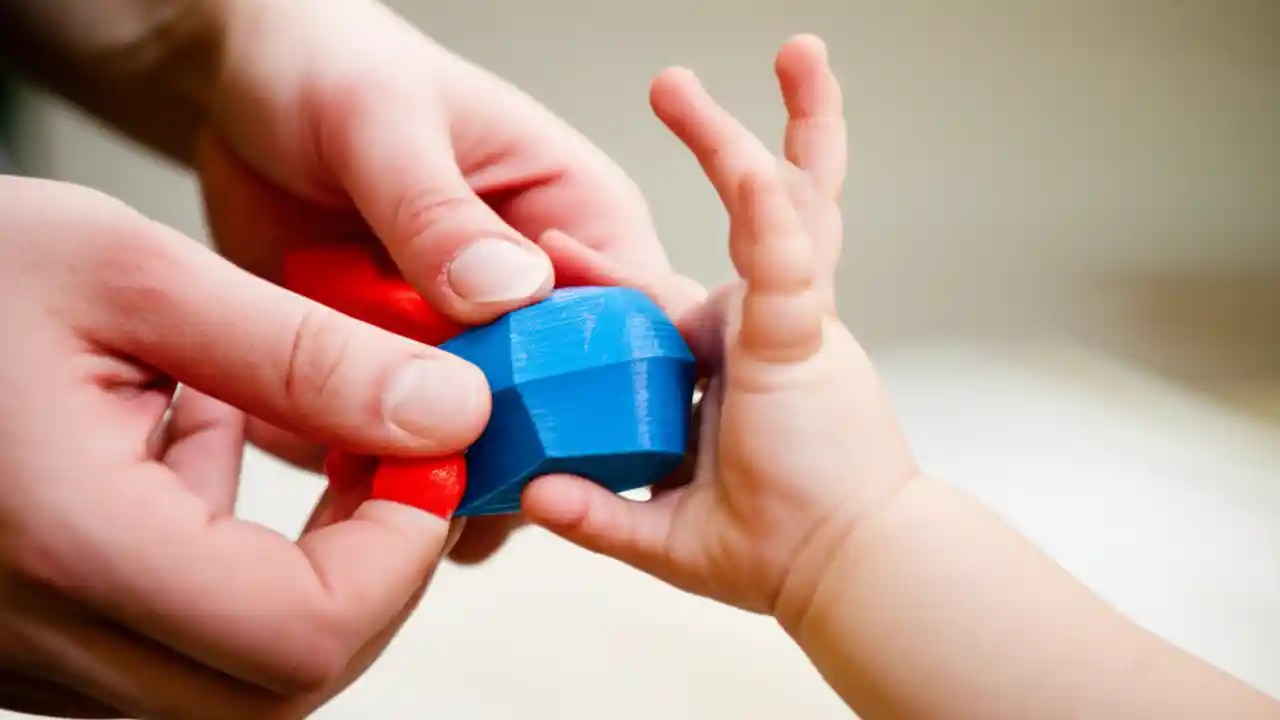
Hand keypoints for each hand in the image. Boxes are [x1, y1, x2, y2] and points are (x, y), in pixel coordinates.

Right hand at [0, 177, 487, 717]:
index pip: (303, 633)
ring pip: (231, 681)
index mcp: (69, 542)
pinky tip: (190, 454)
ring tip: (273, 435)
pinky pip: (167, 652)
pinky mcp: (23, 643)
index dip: (403, 553)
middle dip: (372, 573)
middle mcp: (38, 633)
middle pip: (282, 684)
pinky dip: (228, 572)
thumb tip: (452, 417)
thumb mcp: (136, 274)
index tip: (431, 455)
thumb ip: (306, 357)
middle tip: (387, 457)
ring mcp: (24, 655)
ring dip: (304, 574)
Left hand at [193, 0, 700, 560]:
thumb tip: (507, 293)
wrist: (241, 85)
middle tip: (448, 470)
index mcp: (579, 218)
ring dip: (440, 467)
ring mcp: (468, 341)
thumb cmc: (336, 68)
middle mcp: (537, 294)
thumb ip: (438, 210)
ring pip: (488, 442)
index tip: (541, 432)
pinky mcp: (401, 369)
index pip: (636, 322)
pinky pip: (405, 443)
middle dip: (516, 451)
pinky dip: (373, 462)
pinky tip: (335, 458)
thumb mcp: (386, 120)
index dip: (606, 388)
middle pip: (568, 408)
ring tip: (381, 470)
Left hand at [523, 36, 918, 615]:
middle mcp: (758, 323)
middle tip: (676, 84)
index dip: (597, 263)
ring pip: (785, 201)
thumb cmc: (779, 547)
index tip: (543, 240)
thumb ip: (599, 513)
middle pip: (747, 213)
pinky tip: (759, 158)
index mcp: (725, 358)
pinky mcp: (804, 330)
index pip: (650, 293)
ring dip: (769, 127)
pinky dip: (771, 207)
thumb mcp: (664, 530)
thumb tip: (531, 497)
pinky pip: (786, 255)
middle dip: (722, 144)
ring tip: (793, 51)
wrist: (848, 573)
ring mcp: (789, 318)